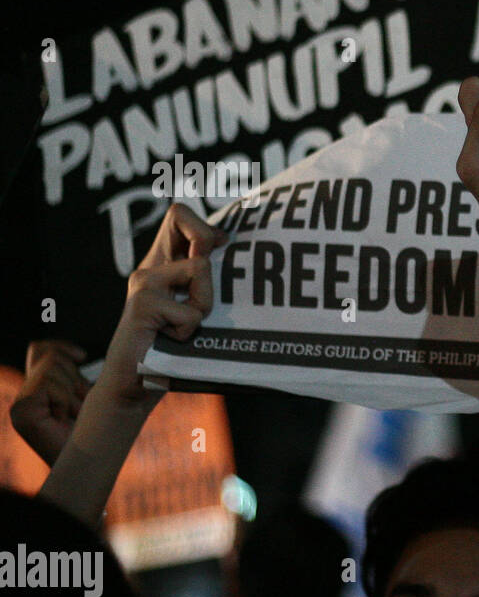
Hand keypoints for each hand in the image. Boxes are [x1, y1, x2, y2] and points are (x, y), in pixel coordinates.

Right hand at [10, 340, 90, 464]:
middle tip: (80, 406)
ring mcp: (20, 405)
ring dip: (73, 390)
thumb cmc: (95, 432)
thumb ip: (75, 376)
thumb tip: (79, 353)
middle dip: (75, 377)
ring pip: (51, 367)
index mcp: (38, 390)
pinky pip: (48, 383)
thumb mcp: (88, 396)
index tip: (82, 357)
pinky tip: (65, 417)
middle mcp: (24, 396)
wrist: (91, 463)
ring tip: (75, 414)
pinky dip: (65, 397)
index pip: (42, 349)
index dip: (62, 348)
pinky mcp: (21, 412)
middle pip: (50, 355)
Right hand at [96, 203, 225, 411]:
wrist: (133, 383)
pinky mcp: (143, 303)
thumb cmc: (173, 348)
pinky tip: (172, 341)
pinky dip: (191, 330)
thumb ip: (205, 281)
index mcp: (164, 263)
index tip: (219, 250)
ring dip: (205, 304)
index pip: (180, 214)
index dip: (206, 225)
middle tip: (203, 279)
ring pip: (201, 268)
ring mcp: (144, 282)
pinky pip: (192, 311)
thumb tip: (228, 242)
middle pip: (180, 213)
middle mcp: (151, 266)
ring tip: (185, 327)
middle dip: (207, 238)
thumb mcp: (194, 308)